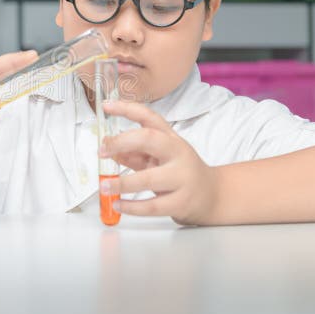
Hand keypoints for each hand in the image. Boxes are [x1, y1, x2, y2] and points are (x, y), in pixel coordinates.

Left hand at [98, 100, 219, 225]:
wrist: (212, 195)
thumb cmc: (180, 171)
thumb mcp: (159, 157)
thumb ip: (135, 153)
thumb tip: (108, 149)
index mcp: (170, 138)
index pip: (148, 116)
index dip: (126, 109)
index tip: (106, 106)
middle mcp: (177, 153)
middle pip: (149, 139)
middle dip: (122, 142)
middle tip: (102, 151)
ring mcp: (182, 178)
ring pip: (148, 178)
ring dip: (122, 183)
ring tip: (104, 186)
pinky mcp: (181, 202)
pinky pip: (153, 206)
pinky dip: (132, 207)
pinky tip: (118, 204)